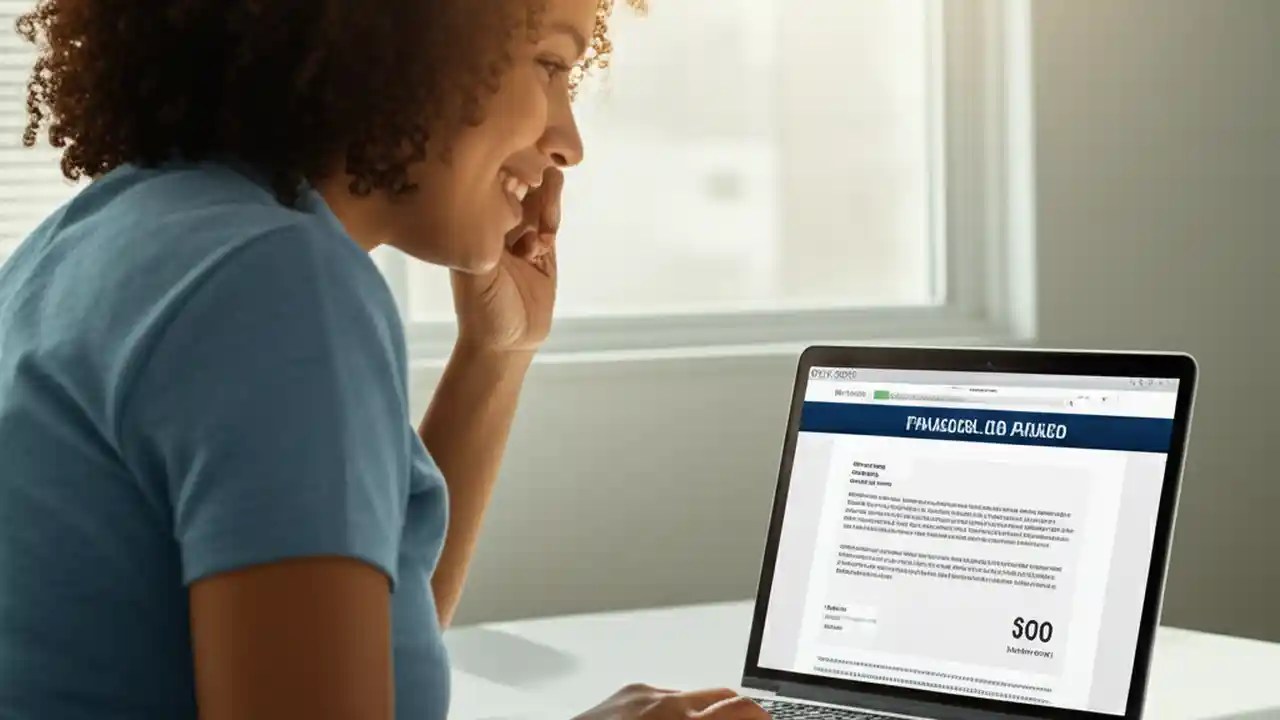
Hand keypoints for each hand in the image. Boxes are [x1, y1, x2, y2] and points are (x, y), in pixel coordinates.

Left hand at [450, 167, 562, 352]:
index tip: (512, 160)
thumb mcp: (477, 275)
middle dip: (527, 177)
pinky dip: (552, 218)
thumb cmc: (483, 311)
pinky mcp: (544, 255)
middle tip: (539, 162)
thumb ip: (486, 242)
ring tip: (551, 177)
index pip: (486, 193)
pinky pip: (550, 227)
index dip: (500, 174)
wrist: (508, 346)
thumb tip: (492, 200)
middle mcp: (496, 232)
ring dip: (544, 195)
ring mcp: (522, 242)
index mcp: (474, 232)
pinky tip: (551, 220)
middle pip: (514, 194)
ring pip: (536, 208)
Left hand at [572, 684, 769, 719]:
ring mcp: (640, 694)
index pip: (742, 709)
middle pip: (723, 695)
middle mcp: (661, 703)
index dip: (762, 717)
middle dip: (739, 714)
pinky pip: (662, 698)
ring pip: (693, 697)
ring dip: (705, 715)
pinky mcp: (623, 694)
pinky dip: (674, 714)